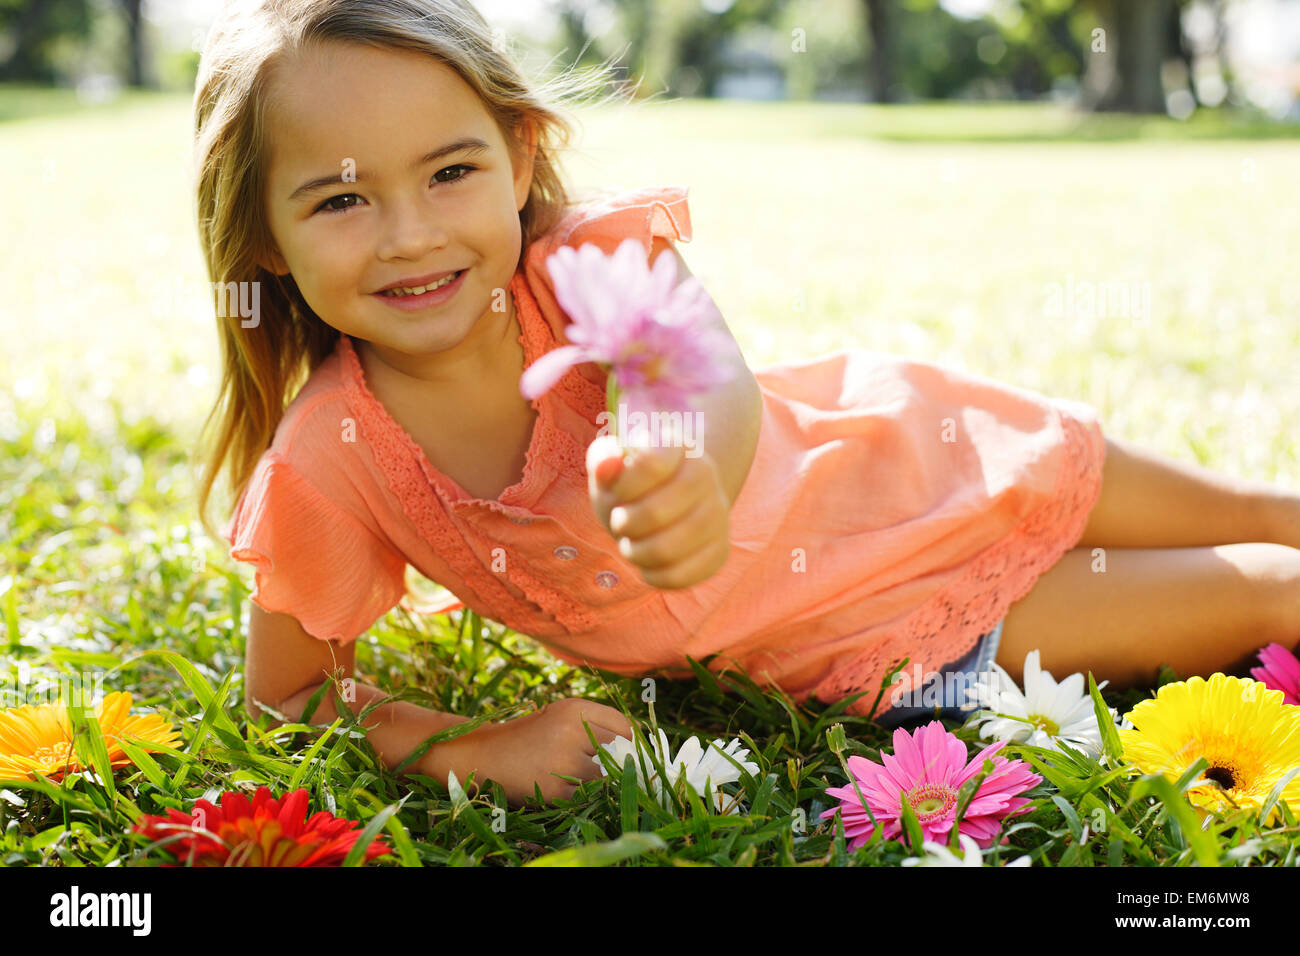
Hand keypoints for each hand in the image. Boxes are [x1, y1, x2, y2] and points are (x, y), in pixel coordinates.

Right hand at [439, 698, 632, 805]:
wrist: (483, 754)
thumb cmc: (528, 735)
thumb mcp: (561, 716)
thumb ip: (596, 723)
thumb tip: (638, 741)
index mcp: (575, 708)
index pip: (624, 725)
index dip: (630, 741)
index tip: (629, 750)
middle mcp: (572, 730)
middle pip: (618, 753)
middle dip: (616, 763)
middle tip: (603, 767)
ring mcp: (563, 761)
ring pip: (604, 778)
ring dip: (597, 782)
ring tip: (575, 775)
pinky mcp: (554, 790)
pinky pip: (584, 797)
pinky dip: (579, 796)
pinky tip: (561, 787)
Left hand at [587, 432, 731, 589]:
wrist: (672, 505)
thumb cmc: (633, 486)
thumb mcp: (612, 468)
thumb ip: (603, 459)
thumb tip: (608, 464)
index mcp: (678, 447)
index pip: (650, 463)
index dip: (623, 485)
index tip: (618, 491)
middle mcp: (705, 475)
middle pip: (654, 513)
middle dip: (624, 523)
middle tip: (620, 521)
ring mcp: (718, 514)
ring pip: (666, 549)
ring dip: (635, 551)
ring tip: (631, 543)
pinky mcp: (720, 550)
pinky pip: (680, 575)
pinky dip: (653, 574)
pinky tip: (649, 562)